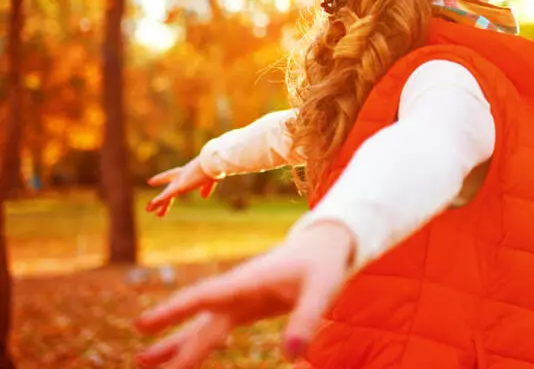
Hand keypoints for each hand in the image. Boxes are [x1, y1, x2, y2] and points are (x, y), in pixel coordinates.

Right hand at [134, 220, 355, 368]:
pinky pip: (213, 329)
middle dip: (171, 338)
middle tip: (139, 357)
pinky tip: (178, 359)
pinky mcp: (244, 308)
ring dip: (175, 344)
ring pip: (200, 326)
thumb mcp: (322, 290)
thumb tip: (290, 356)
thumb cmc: (322, 265)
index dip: (175, 310)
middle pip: (198, 317)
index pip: (206, 296)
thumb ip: (307, 319)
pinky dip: (195, 344)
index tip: (144, 323)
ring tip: (143, 361)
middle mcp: (236, 290)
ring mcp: (237, 300)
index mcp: (248, 281)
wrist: (323, 246)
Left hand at [145, 158, 217, 216]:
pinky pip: (166, 196)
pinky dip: (158, 201)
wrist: (212, 163)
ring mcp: (178, 182)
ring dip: (157, 203)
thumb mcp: (209, 180)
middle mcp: (180, 176)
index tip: (149, 181)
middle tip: (150, 203)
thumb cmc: (212, 167)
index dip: (160, 179)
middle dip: (160, 197)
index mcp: (187, 172)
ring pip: (165, 194)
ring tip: (147, 209)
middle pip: (168, 189)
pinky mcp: (178, 187)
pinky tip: (151, 206)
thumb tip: (203, 196)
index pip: (171, 176)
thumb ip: (206, 187)